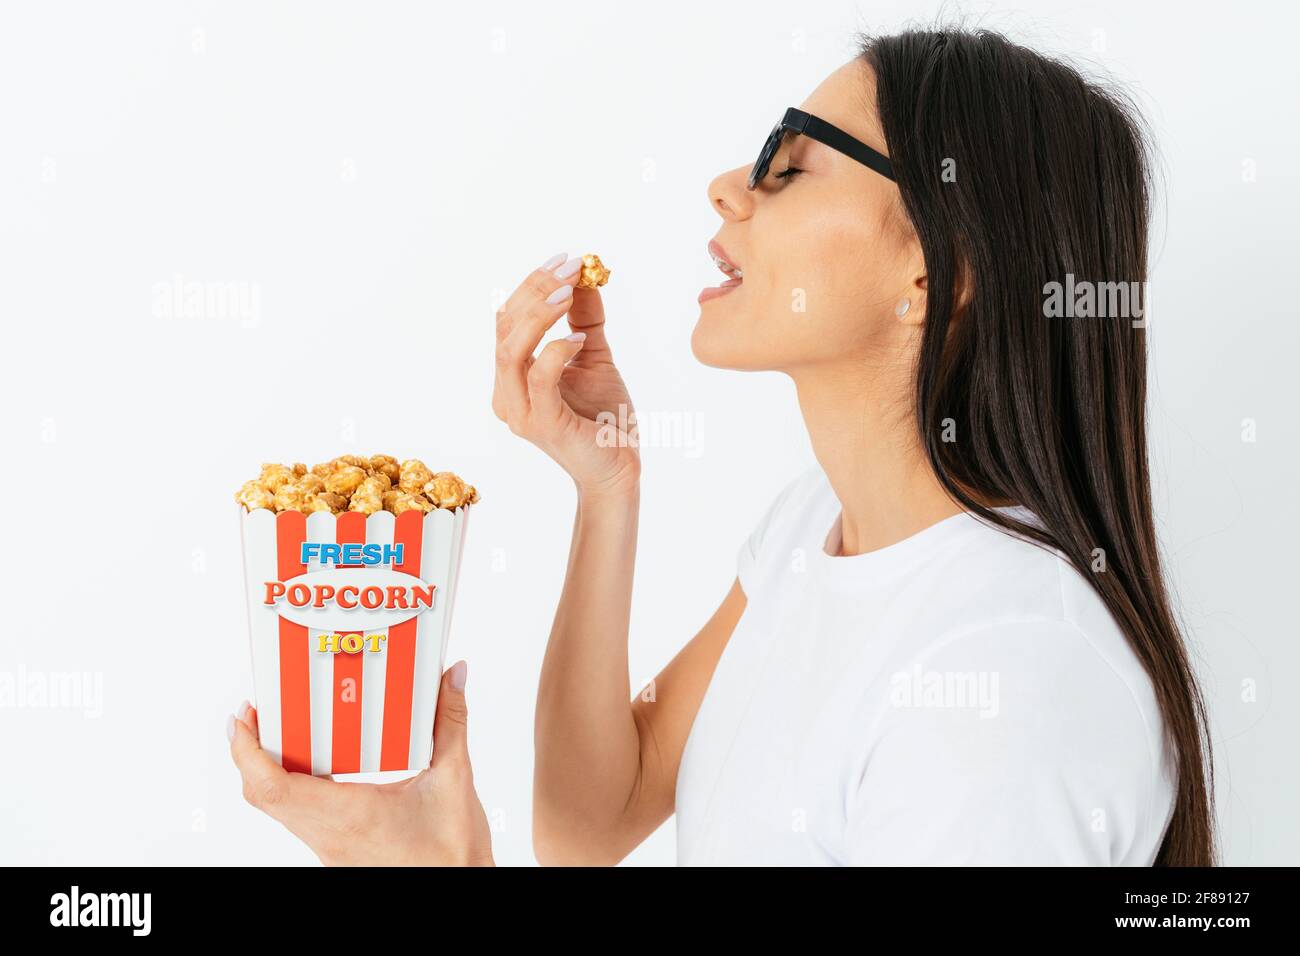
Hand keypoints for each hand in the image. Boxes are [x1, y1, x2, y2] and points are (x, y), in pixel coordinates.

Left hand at [228, 660, 492, 865]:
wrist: (457, 889)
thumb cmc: (454, 854)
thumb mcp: (456, 779)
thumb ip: (451, 721)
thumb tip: (453, 675)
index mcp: (350, 813)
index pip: (275, 786)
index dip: (247, 751)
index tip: (243, 718)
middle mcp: (330, 834)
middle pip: (264, 796)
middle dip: (250, 752)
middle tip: (257, 712)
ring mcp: (330, 846)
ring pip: (278, 808)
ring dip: (267, 770)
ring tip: (281, 730)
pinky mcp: (337, 849)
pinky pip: (298, 817)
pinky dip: (292, 786)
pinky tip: (314, 763)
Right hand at [493, 253, 639, 499]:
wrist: (619, 467)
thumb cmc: (604, 417)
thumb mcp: (594, 357)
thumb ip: (586, 321)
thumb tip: (586, 278)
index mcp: (511, 377)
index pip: (508, 320)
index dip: (531, 285)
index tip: (564, 260)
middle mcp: (506, 394)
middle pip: (505, 328)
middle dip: (536, 290)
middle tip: (570, 267)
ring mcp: (520, 411)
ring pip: (511, 350)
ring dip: (539, 314)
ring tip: (569, 290)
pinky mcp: (543, 424)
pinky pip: (539, 378)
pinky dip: (556, 351)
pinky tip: (579, 339)